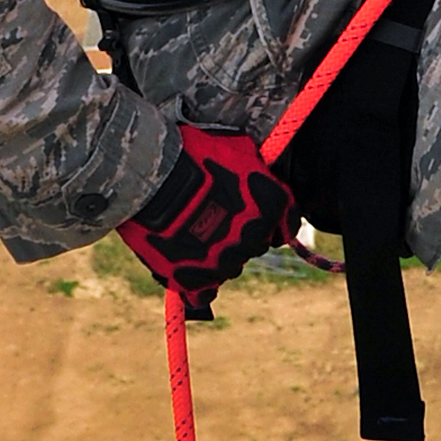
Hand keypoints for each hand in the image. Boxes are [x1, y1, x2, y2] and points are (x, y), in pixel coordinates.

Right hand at [118, 127, 300, 317]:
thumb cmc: (192, 155)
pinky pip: (203, 292)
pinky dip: (197, 283)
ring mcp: (224, 263)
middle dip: (241, 232)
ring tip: (191, 232)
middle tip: (213, 214)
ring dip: (217, 253)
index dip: (272, 218)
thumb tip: (261, 166)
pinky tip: (186, 267)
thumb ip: (256, 166)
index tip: (258, 214)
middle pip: (256, 244)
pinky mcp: (194, 280)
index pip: (288, 223)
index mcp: (271, 206)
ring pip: (230, 266)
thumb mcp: (236, 147)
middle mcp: (254, 239)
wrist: (153, 179)